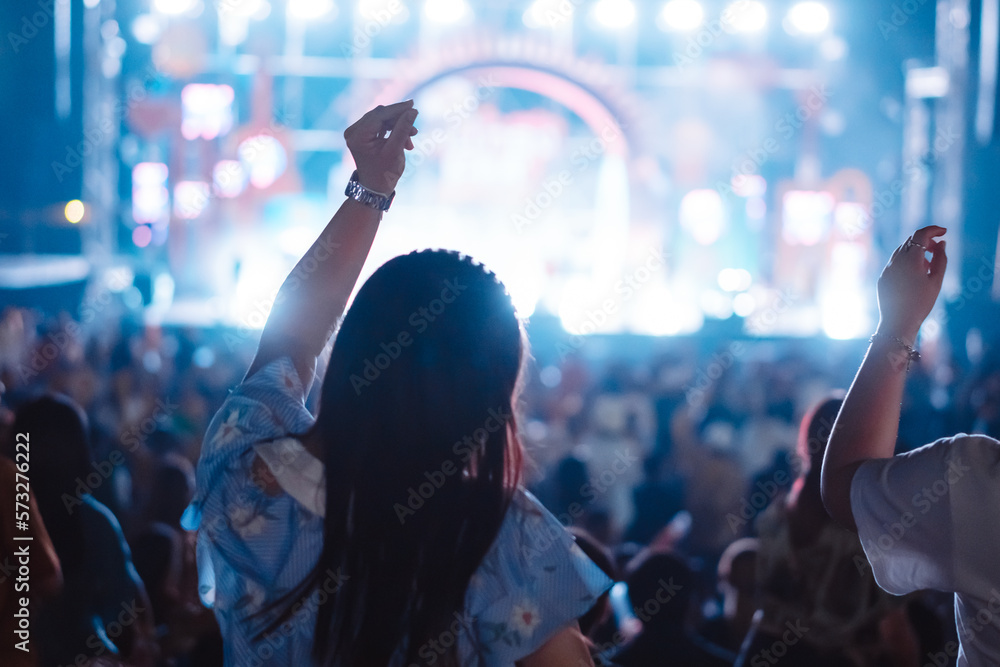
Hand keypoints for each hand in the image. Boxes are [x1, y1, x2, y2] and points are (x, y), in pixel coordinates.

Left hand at [344, 100, 418, 194]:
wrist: (375, 188)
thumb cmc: (384, 174)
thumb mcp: (395, 150)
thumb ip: (403, 129)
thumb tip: (413, 110)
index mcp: (357, 136)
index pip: (379, 115)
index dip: (397, 109)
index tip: (413, 105)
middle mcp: (353, 131)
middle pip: (380, 115)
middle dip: (399, 120)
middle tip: (415, 128)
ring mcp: (357, 132)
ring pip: (382, 119)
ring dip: (398, 126)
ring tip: (411, 138)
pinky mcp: (363, 134)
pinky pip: (380, 125)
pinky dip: (393, 130)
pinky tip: (405, 140)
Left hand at [876, 225, 947, 341]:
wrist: (898, 323)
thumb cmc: (920, 303)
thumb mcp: (936, 280)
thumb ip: (941, 258)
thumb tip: (941, 243)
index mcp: (909, 260)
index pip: (920, 235)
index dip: (933, 230)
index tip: (944, 232)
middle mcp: (895, 261)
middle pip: (910, 241)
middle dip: (925, 241)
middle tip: (937, 250)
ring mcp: (886, 269)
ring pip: (901, 251)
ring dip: (916, 251)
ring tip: (928, 266)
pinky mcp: (883, 277)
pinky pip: (895, 262)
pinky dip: (907, 261)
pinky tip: (915, 275)